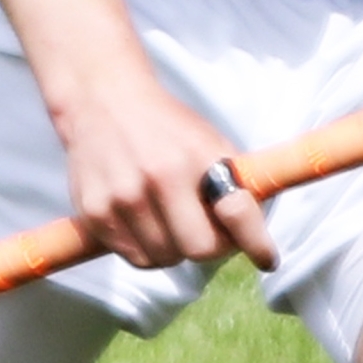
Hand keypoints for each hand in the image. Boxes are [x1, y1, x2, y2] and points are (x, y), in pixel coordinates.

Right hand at [55, 63, 276, 273]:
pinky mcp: (95, 215)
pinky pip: (134, 258)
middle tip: (211, 231)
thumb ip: (231, 180)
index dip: (255, 242)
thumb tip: (254, 226)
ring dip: (176, 249)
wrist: (106, 102)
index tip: (267, 259)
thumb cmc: (166, 124)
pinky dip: (148, 249)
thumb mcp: (207, 140)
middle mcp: (158, 180)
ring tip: (173, 220)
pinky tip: (148, 222)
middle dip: (212, 246)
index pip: (234, 211)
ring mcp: (123, 200)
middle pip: (198, 249)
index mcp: (194, 157)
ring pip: (164, 260)